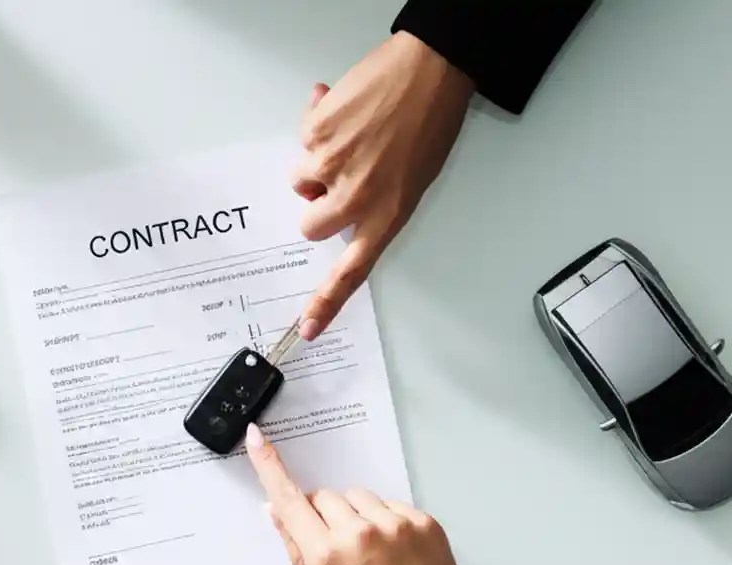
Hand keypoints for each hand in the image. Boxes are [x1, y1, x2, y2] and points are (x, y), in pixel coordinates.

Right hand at [244, 424, 536, 564]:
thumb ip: (299, 553)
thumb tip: (277, 513)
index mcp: (328, 558)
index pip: (290, 501)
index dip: (269, 466)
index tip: (257, 437)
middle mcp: (360, 533)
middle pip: (324, 498)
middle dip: (322, 515)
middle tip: (336, 547)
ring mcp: (395, 524)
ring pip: (357, 497)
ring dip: (355, 515)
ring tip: (371, 552)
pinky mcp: (423, 521)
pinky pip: (389, 505)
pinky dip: (385, 521)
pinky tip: (395, 553)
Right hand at [293, 31, 474, 340]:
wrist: (429, 70)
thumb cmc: (430, 121)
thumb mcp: (413, 176)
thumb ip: (373, 199)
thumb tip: (334, 198)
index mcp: (387, 215)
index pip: (350, 272)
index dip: (326, 302)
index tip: (308, 327)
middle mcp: (356, 197)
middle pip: (310, 224)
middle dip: (317, 205)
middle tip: (340, 180)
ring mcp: (332, 165)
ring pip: (301, 180)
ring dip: (317, 163)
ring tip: (351, 137)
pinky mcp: (316, 133)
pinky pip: (302, 140)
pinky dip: (317, 127)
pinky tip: (343, 112)